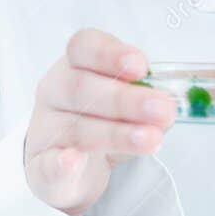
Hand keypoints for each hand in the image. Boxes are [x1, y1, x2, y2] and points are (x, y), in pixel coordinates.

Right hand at [24, 28, 176, 215]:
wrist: (73, 164)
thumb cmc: (103, 119)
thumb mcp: (124, 100)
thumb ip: (146, 98)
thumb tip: (172, 105)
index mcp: (75, 65)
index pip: (84, 47)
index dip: (111, 54)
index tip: (140, 66)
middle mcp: (55, 91)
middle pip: (81, 87)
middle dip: (126, 99)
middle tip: (163, 110)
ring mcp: (46, 129)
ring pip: (76, 128)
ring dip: (116, 134)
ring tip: (151, 140)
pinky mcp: (42, 167)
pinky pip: (46, 165)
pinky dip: (60, 164)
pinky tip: (73, 161)